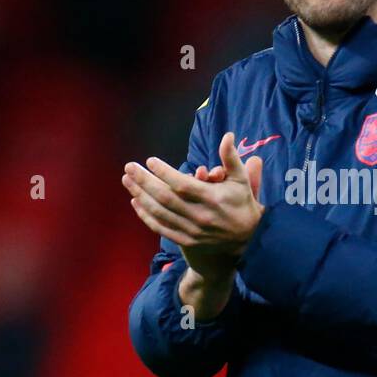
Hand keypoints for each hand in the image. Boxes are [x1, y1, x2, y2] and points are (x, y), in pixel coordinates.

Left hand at [123, 132, 264, 279]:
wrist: (248, 240)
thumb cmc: (242, 204)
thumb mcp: (241, 180)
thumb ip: (232, 158)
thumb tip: (227, 136)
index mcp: (211, 198)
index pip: (182, 184)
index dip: (164, 172)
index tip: (150, 161)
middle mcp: (199, 215)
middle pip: (165, 197)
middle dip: (145, 181)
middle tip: (130, 167)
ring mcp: (191, 230)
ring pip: (159, 212)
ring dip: (141, 196)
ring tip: (127, 181)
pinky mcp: (186, 240)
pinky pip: (161, 228)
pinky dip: (146, 216)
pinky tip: (136, 202)